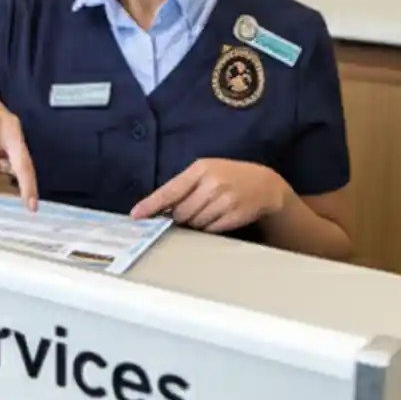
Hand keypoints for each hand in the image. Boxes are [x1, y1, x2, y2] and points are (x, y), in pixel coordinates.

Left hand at [130, 159, 286, 232]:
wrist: (264, 184)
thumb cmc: (228, 176)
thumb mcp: (206, 171)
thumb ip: (184, 186)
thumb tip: (160, 208)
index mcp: (201, 169)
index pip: (170, 190)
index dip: (151, 204)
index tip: (136, 215)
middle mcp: (212, 184)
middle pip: (181, 212)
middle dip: (179, 217)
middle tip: (186, 213)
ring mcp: (225, 200)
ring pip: (194, 223)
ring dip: (194, 223)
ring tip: (205, 212)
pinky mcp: (234, 216)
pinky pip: (209, 230)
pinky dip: (207, 228)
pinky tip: (215, 218)